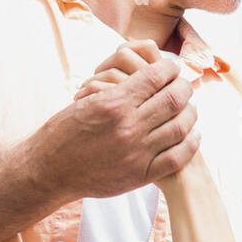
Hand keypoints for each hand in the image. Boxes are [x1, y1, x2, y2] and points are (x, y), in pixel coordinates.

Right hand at [76, 40, 204, 190]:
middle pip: (173, 99)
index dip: (170, 68)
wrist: (48, 170)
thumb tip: (146, 76)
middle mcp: (128, 126)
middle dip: (184, 87)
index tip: (174, 67)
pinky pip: (177, 157)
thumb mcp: (87, 101)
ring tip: (189, 108)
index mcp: (113, 102)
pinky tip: (192, 135)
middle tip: (185, 85)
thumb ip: (118, 90)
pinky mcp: (140, 174)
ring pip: (180, 127)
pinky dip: (190, 143)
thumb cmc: (64, 132)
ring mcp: (136, 152)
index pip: (155, 76)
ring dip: (190, 113)